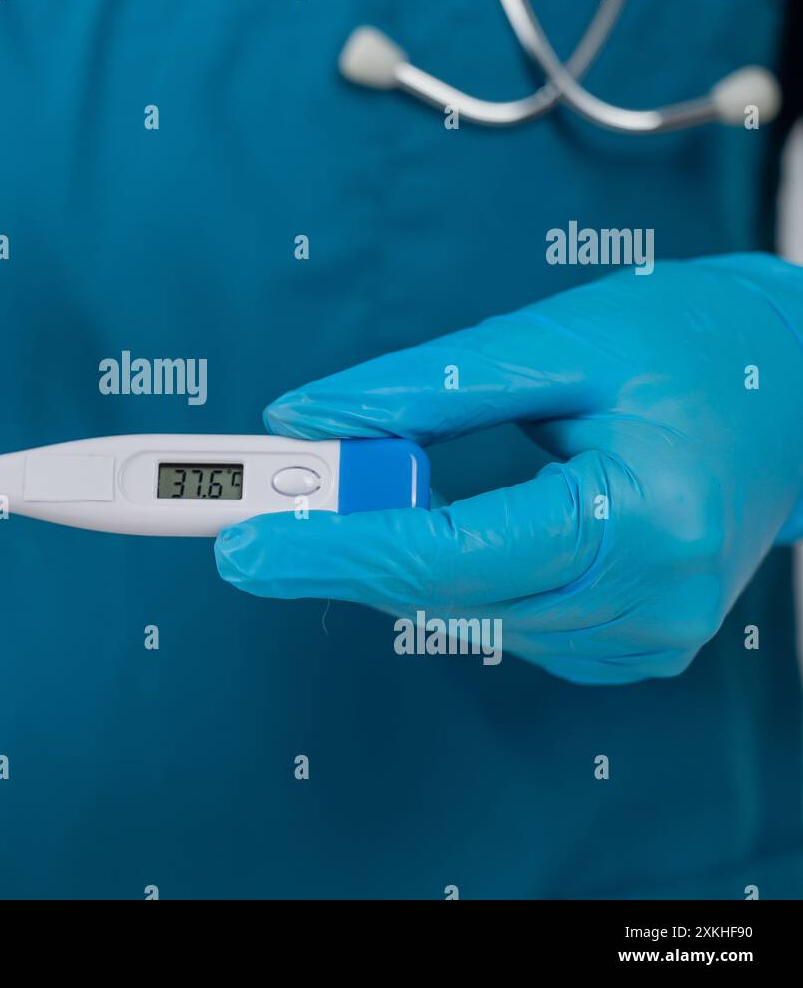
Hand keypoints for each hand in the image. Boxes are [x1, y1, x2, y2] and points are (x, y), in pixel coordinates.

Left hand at [216, 254, 802, 683]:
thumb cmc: (691, 345)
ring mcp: (644, 637)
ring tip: (353, 500)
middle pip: (443, 594)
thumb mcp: (550, 342)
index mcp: (644, 517)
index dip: (332, 549)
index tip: (240, 542)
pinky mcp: (629, 645)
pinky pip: (499, 620)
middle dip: (341, 546)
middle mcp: (649, 600)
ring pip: (462, 614)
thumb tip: (304, 422)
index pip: (449, 555)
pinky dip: (447, 574)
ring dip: (392, 558)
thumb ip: (417, 389)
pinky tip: (441, 525)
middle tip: (250, 507)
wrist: (796, 386)